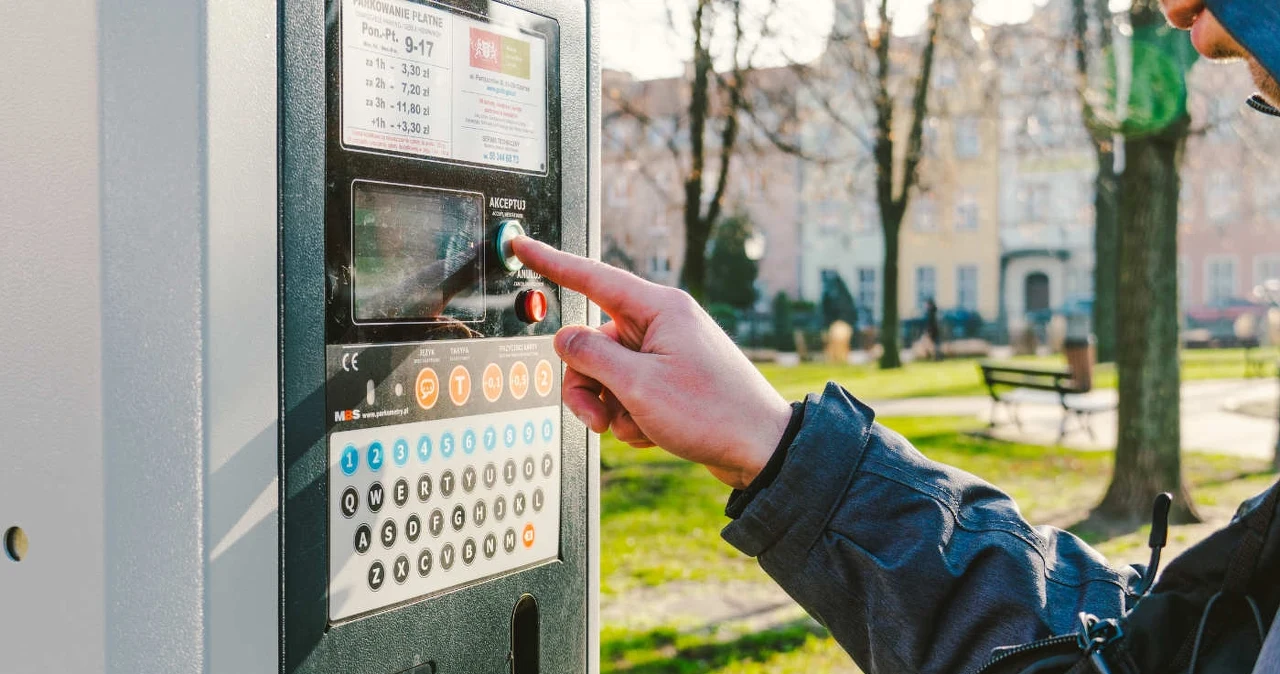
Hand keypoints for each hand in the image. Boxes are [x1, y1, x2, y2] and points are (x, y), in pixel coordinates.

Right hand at [512, 237, 792, 489]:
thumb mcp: (637, 385)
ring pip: (607, 372)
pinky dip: (631, 416)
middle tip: (597, 417)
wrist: (760, 451)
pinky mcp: (670, 378)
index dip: (551, 261)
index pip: (592, 276)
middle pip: (592, 342)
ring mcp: (667, 352)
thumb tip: (564, 340)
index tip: (522, 245)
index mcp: (659, 309)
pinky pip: (628, 391)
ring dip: (610, 406)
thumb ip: (589, 357)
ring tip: (635, 427)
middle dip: (587, 385)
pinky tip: (653, 432)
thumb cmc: (713, 413)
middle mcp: (662, 324)